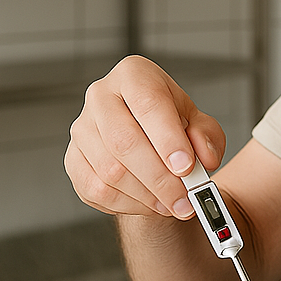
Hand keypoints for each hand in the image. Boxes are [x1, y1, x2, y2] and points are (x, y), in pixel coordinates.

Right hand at [65, 55, 226, 219]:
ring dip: (147, 195)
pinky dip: (128, 204)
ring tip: (173, 203)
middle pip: (124, 141)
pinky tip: (150, 204)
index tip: (186, 168)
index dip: (168, 140)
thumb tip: (205, 157)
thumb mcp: (198, 122)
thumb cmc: (171, 124)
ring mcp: (82, 129)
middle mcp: (101, 97)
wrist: (147, 138)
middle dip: (159, 178)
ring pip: (109, 170)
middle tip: (185, 200)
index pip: (148, 105)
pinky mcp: (73, 160)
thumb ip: (207, 136)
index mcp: (134, 75)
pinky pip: (96, 190)